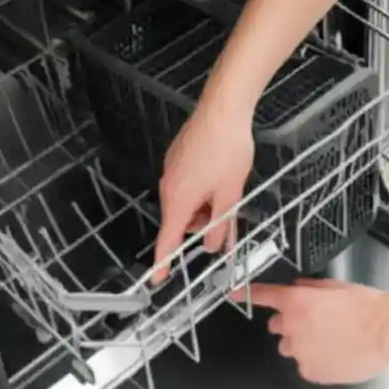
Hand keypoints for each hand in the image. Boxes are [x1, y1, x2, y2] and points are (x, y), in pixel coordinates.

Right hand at [153, 101, 254, 283]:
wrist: (223, 109)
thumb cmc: (227, 149)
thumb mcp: (230, 194)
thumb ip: (222, 224)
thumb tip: (214, 245)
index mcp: (180, 199)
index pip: (167, 239)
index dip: (163, 261)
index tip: (157, 278)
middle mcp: (169, 186)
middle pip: (180, 220)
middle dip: (201, 225)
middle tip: (227, 216)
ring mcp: (172, 169)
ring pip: (185, 201)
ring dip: (204, 205)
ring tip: (227, 190)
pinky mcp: (177, 157)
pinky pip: (186, 184)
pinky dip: (201, 190)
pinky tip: (220, 177)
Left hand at [232, 278, 388, 384]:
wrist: (385, 330)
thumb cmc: (367, 307)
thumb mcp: (336, 287)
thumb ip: (311, 288)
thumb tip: (301, 287)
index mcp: (296, 301)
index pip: (263, 295)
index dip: (248, 293)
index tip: (234, 293)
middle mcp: (292, 326)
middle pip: (278, 326)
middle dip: (292, 324)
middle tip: (316, 324)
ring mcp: (300, 351)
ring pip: (291, 348)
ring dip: (303, 344)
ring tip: (331, 341)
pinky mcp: (310, 371)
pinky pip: (306, 366)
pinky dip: (317, 362)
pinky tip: (336, 354)